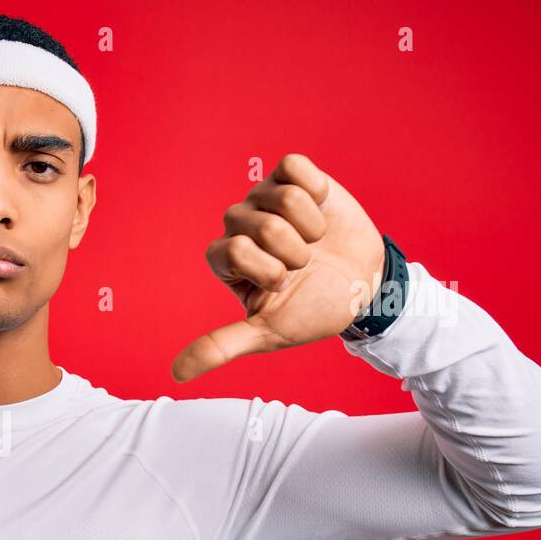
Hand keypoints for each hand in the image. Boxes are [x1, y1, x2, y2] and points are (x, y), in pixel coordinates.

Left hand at [172, 153, 385, 382]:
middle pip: (264, 226)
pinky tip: (321, 210)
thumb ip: (221, 346)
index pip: (234, 251)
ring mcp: (265, 198)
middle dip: (295, 253)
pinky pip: (295, 166)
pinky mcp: (293, 176)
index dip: (268, 271)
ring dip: (312, 227)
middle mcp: (239, 224)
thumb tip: (176, 373)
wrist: (363, 288)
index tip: (282, 285)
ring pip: (284, 197)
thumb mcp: (266, 333)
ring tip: (315, 241)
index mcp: (225, 258)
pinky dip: (317, 191)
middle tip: (303, 265)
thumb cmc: (312, 310)